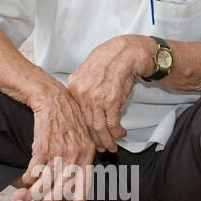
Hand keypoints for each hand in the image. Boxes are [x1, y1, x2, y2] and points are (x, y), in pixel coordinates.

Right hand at [21, 87, 96, 200]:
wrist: (51, 97)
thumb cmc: (67, 114)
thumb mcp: (84, 131)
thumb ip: (88, 148)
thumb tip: (96, 158)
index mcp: (87, 152)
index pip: (85, 182)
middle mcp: (75, 153)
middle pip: (64, 186)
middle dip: (53, 199)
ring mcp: (58, 151)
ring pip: (48, 181)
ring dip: (39, 190)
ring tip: (34, 195)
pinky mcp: (42, 146)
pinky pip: (35, 169)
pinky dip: (29, 177)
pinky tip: (27, 178)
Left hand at [65, 35, 149, 151]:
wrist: (127, 52)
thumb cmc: (110, 60)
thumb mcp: (88, 71)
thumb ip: (83, 89)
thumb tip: (84, 108)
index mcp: (74, 85)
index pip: (77, 114)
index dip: (83, 129)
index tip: (89, 138)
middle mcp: (82, 92)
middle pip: (87, 123)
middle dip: (96, 139)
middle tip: (101, 148)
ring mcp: (96, 97)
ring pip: (99, 127)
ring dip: (107, 139)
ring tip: (112, 146)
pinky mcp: (111, 101)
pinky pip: (113, 123)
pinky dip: (117, 132)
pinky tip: (121, 134)